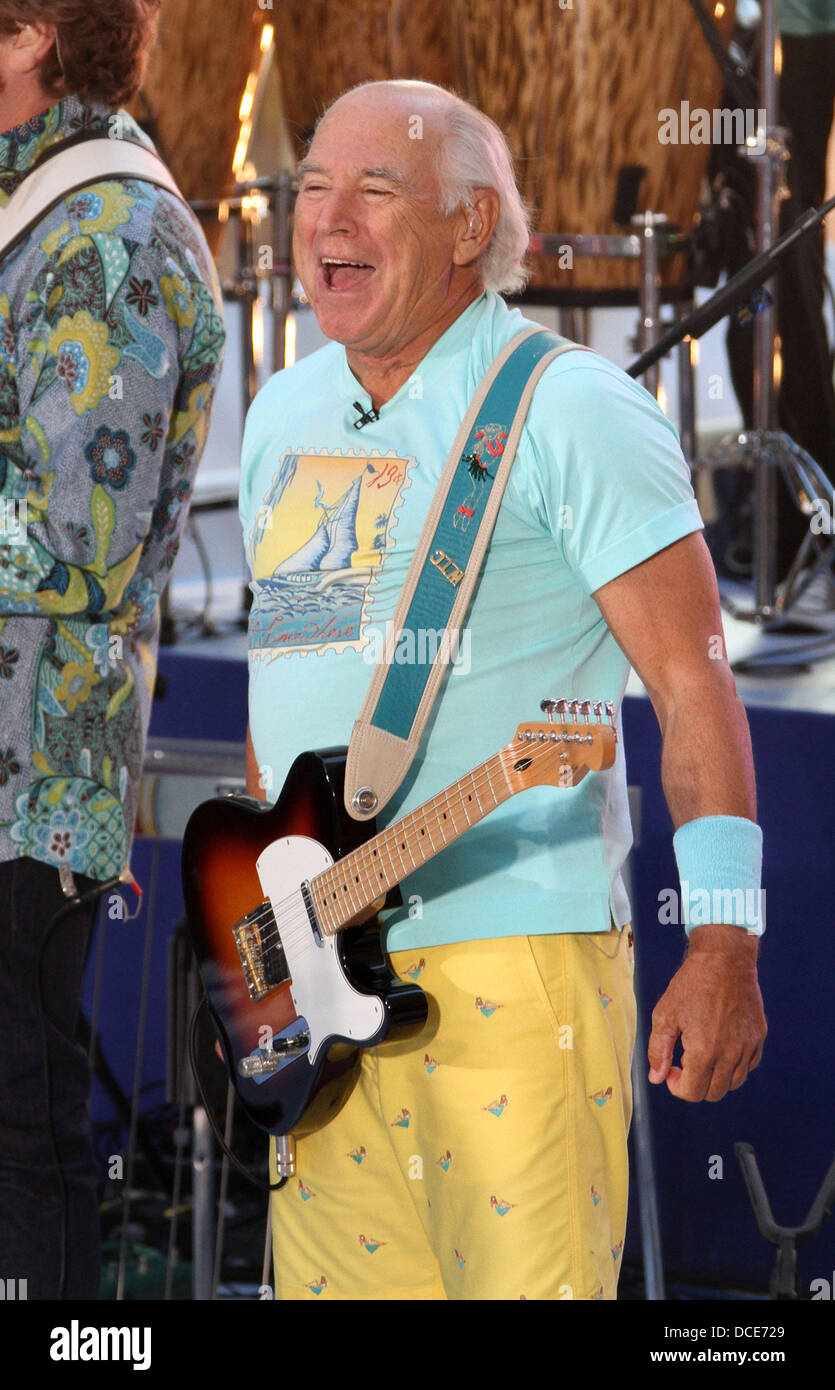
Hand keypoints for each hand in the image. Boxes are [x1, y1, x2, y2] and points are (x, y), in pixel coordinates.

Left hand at [647, 922, 766, 1101]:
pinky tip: (721, 1047)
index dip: (677, 1087)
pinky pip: (748, 1066)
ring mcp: (748, 1046)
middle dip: (695, 1085)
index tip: (672, 1071)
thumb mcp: (665, 1014)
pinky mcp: (759, 1037)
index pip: (692, 1092)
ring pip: (733, 1083)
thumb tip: (657, 1077)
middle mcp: (730, 1053)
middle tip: (684, 1064)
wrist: (724, 958)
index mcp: (704, 1050)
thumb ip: (658, 1050)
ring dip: (715, 1077)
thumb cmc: (692, 984)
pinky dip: (734, 1066)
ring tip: (703, 1054)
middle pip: (714, 1093)